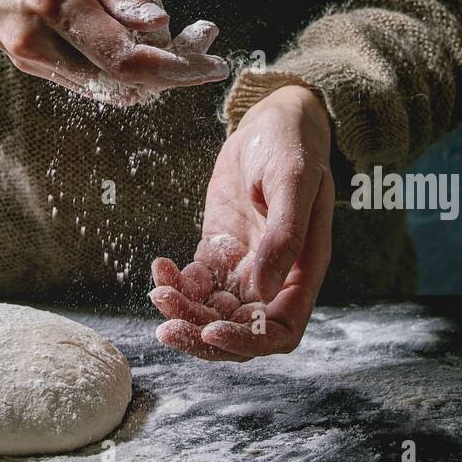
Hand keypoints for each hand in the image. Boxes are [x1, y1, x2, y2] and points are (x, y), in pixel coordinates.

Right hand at [0, 0, 228, 97]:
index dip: (178, 68)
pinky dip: (121, 62)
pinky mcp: (26, 61)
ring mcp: (29, 58)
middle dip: (173, 69)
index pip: (127, 59)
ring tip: (183, 32)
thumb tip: (159, 23)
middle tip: (206, 40)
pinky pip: (86, 73)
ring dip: (151, 68)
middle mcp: (38, 42)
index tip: (213, 62)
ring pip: (106, 83)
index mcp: (52, 2)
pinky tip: (138, 31)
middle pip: (123, 82)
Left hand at [150, 84, 333, 359]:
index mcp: (303, 270)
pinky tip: (160, 266)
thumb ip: (284, 238)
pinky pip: (196, 282)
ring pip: (213, 311)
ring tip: (158, 292)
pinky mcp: (220, 250)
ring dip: (185, 311)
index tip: (212, 330)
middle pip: (241, 329)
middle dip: (203, 333)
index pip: (281, 330)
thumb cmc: (292, 146)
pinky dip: (176, 283)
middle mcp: (276, 277)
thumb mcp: (292, 184)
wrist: (272, 120)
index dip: (248, 341)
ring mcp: (246, 265)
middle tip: (167, 324)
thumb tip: (263, 294)